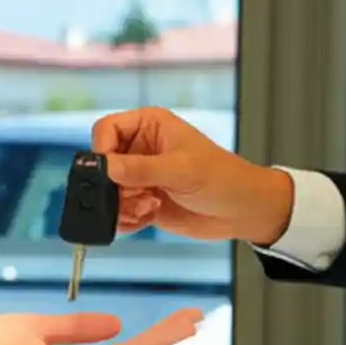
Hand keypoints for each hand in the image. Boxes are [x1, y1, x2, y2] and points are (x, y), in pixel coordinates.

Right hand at [92, 107, 293, 244]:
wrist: (244, 211)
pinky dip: (126, 219)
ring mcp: (142, 176)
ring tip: (146, 209)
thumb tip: (105, 167)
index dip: (102, 150)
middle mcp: (142, 148)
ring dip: (121, 205)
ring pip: (108, 191)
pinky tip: (146, 218)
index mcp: (150, 125)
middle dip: (112, 185)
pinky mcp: (144, 201)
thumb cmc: (224, 178)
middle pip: (103, 163)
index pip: (107, 129)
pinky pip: (119, 211)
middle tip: (133, 197)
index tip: (108, 173)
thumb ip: (140, 168)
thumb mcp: (181, 170)